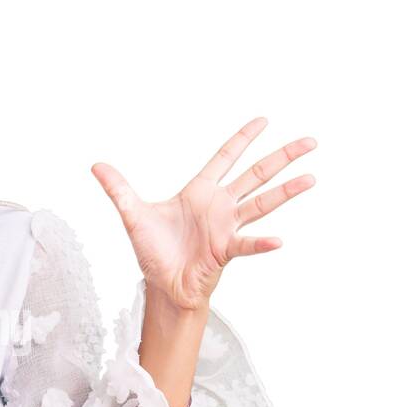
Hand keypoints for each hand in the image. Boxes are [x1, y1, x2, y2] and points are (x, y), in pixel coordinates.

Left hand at [91, 116, 316, 311]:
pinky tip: (277, 241)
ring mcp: (227, 227)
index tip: (264, 120)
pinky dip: (261, 244)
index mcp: (200, 191)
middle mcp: (220, 206)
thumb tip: (96, 165)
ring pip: (262, 203)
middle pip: (256, 174)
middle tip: (311, 141)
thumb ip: (119, 189)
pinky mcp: (226, 250)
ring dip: (286, 191)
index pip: (226, 157)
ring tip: (311, 178)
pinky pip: (246, 244)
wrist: (162, 285)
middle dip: (282, 157)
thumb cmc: (154, 252)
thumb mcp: (133, 215)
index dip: (243, 139)